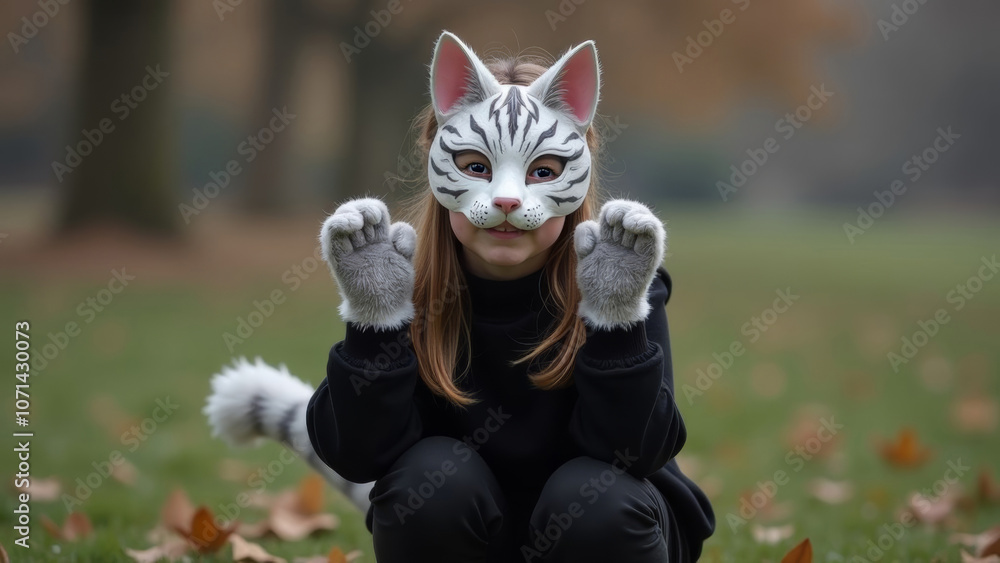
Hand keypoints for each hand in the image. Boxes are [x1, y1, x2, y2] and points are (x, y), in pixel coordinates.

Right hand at [320, 197, 416, 329]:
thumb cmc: (395, 287)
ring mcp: (348, 248)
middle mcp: (361, 240)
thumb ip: (406, 238)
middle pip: (354, 210)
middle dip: (363, 209)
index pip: (371, 211)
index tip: (379, 218)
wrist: (385, 309)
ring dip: (350, 214)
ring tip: (359, 222)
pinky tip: (351, 223)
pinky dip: (338, 223)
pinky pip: (331, 234)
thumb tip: (394, 228)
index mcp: (378, 238)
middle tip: (373, 219)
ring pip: (340, 218)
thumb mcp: (406, 258)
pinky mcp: (337, 257)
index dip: (373, 208)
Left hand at [574, 199, 665, 329]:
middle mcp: (626, 239)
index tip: (607, 218)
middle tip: (613, 219)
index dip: (613, 210)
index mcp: (610, 237)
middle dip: (622, 210)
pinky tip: (635, 224)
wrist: (605, 307)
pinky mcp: (649, 256)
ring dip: (635, 214)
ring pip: (644, 218)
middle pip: (631, 211)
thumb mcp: (584, 258)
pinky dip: (647, 224)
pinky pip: (654, 234)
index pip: (616, 211)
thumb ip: (583, 238)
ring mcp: (638, 247)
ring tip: (627, 222)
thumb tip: (592, 226)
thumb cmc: (596, 284)